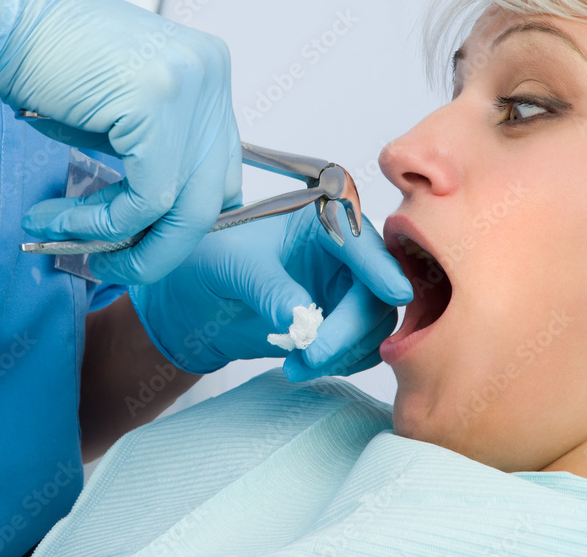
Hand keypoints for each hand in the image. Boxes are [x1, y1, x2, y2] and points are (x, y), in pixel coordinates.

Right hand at [0, 0, 241, 284]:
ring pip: (185, 209)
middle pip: (214, 197)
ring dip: (122, 243)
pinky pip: (147, 199)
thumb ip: (152, 157)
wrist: (1, 19)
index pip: (221, 172)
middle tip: (112, 265)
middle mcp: (213, 77)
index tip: (135, 244)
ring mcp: (193, 88)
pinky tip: (60, 217)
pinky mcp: (159, 107)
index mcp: (209, 73)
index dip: (179, 221)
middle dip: (160, 247)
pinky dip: (102, 223)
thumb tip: (158, 225)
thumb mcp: (120, 115)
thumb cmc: (47, 62)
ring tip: (66, 238)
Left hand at [128, 206, 413, 379]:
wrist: (191, 301)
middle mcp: (340, 253)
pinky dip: (340, 363)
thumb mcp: (232, 266)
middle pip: (375, 290)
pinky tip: (304, 366)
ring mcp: (343, 289)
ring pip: (374, 324)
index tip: (395, 294)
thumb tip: (302, 319)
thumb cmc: (208, 263)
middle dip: (349, 328)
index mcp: (319, 220)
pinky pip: (361, 348)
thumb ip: (268, 287)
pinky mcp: (339, 323)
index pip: (359, 240)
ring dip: (343, 352)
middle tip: (314, 354)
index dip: (381, 266)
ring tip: (296, 365)